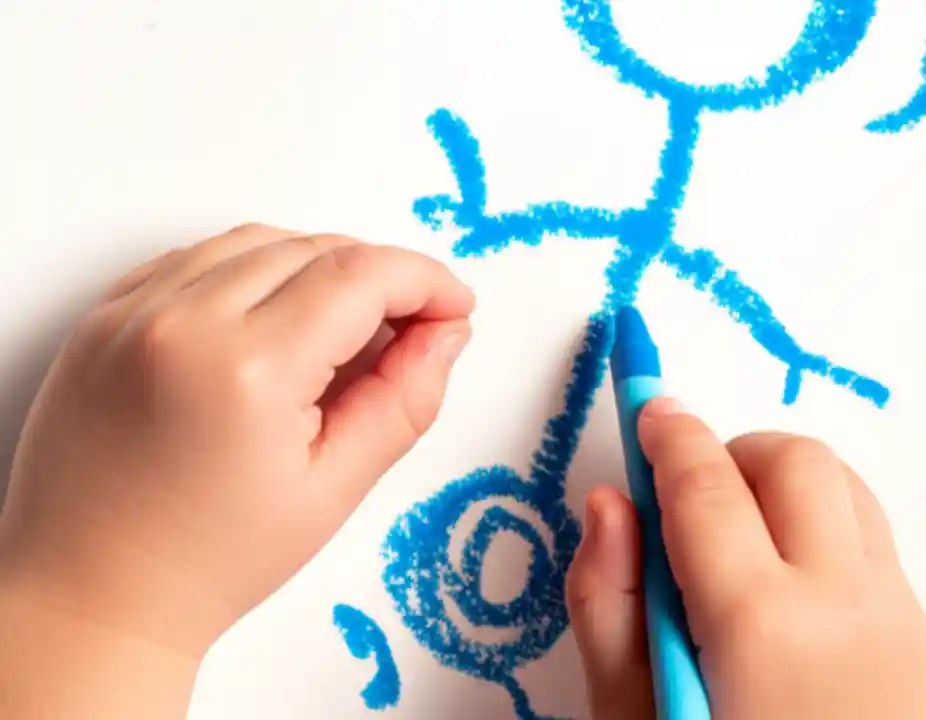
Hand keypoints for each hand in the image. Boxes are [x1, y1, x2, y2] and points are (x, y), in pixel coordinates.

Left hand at [0, 224, 473, 715]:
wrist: (87, 595)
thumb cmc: (211, 560)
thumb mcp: (334, 489)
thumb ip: (404, 400)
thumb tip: (447, 332)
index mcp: (247, 369)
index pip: (360, 277)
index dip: (425, 281)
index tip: (456, 307)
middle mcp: (181, 321)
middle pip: (315, 249)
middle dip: (381, 276)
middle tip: (412, 329)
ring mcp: (131, 311)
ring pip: (257, 242)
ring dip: (320, 265)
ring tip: (346, 327)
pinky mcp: (103, 315)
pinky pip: (197, 257)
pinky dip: (253, 269)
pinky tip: (276, 318)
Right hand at [567, 399, 925, 719]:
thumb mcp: (631, 716)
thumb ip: (609, 606)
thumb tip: (611, 502)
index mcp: (761, 628)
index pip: (707, 485)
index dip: (669, 430)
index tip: (645, 396)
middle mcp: (842, 604)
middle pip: (792, 459)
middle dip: (729, 450)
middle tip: (681, 491)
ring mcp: (892, 614)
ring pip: (842, 482)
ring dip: (780, 479)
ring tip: (732, 532)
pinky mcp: (916, 628)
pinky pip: (869, 530)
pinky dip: (820, 518)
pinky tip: (780, 574)